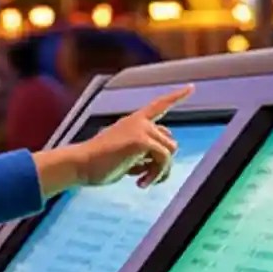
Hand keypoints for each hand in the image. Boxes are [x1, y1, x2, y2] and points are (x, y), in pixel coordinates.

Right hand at [33, 85, 193, 196]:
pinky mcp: (141, 140)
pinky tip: (139, 183)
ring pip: (170, 152)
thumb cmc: (98, 164)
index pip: (158, 105)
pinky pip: (164, 160)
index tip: (191, 87)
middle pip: (171, 142)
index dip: (176, 96)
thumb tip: (164, 157)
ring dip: (160, 171)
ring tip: (143, 181)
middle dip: (163, 164)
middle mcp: (139, 121)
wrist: (81, 164)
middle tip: (147, 179)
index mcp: (133, 121)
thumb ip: (143, 151)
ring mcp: (141, 129)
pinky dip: (156, 175)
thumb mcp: (125, 155)